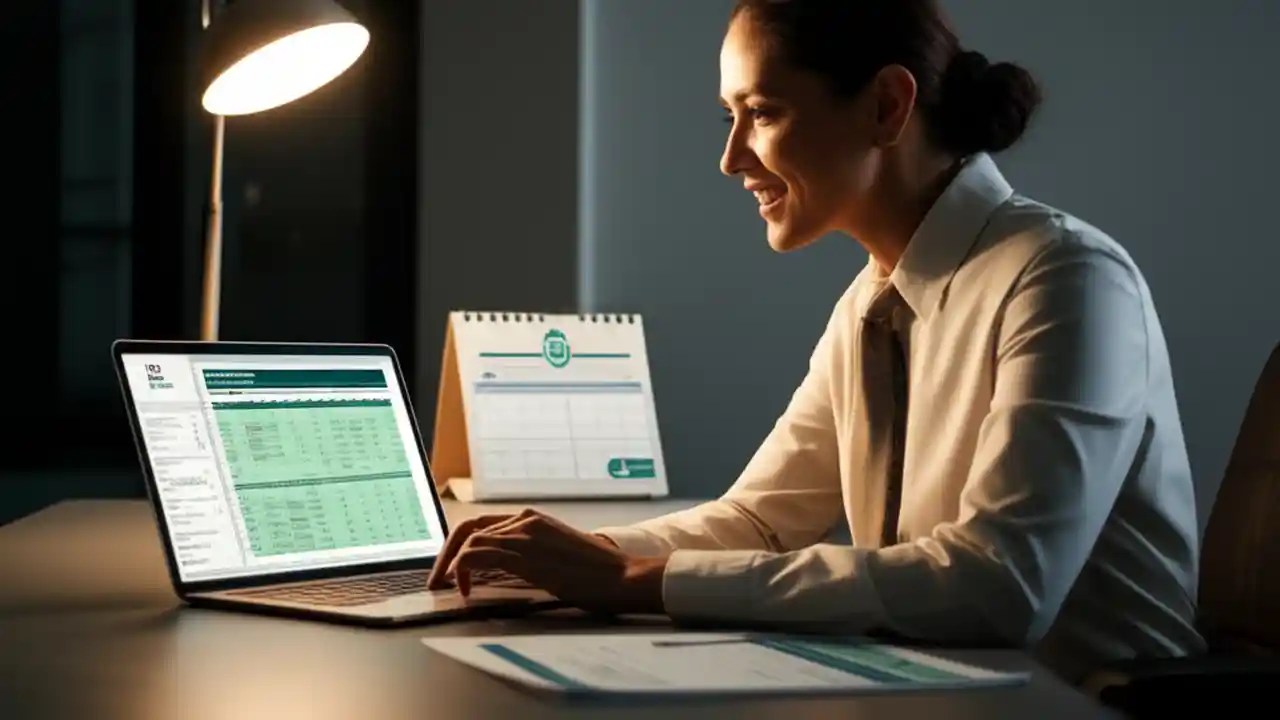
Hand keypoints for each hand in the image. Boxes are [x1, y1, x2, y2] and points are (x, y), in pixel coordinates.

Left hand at [425, 509, 666, 614]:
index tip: (450, 567)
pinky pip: (476, 556)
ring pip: (469, 541)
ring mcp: (523, 535)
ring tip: (447, 588)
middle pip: (469, 528)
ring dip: (450, 565)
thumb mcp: (557, 555)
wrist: (620, 575)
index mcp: (532, 518)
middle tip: (437, 578)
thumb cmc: (596, 573)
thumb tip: (503, 572)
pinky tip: (465, 590)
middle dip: (446, 553)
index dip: (461, 544)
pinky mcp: (524, 555)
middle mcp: (524, 520)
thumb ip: (531, 555)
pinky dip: (462, 572)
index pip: (483, 524)